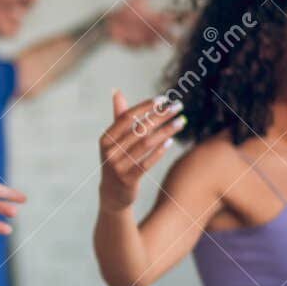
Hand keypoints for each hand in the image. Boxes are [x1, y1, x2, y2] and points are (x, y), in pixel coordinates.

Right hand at [99, 90, 182, 209]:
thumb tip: (117, 91)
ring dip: (166, 131)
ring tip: (181, 122)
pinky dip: (159, 151)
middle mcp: (109, 152)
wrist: (113, 194)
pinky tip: (171, 141)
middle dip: (161, 116)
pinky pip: (146, 162)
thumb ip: (118, 117)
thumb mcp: (114, 141)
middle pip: (139, 129)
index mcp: (105, 139)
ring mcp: (117, 167)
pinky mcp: (128, 180)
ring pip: (146, 144)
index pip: (127, 117)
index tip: (163, 99)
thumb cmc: (117, 160)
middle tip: (178, 107)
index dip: (145, 107)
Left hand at [103, 0, 178, 48]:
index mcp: (157, 18)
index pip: (173, 18)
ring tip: (170, 39)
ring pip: (158, 41)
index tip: (191, 14)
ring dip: (163, 40)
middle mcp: (155, 29)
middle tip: (180, 32)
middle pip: (169, 32)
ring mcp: (147, 38)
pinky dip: (149, 46)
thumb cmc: (126, 11)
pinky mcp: (139, 45)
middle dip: (174, 33)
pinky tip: (153, 45)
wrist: (111, 23)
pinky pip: (145, 47)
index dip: (182, 17)